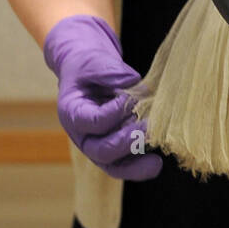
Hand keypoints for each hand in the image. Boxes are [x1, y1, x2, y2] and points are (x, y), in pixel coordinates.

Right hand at [43, 14, 162, 180]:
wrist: (87, 71)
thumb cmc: (89, 66)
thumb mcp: (95, 61)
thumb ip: (112, 72)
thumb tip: (135, 84)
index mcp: (72, 112)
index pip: (92, 122)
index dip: (114, 113)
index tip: (130, 98)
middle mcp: (82, 135)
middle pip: (101, 151)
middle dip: (126, 141)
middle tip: (149, 127)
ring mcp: (96, 144)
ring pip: (112, 165)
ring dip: (135, 163)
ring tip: (156, 160)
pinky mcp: (112, 148)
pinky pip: (123, 165)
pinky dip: (139, 167)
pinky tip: (156, 162)